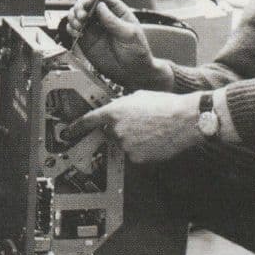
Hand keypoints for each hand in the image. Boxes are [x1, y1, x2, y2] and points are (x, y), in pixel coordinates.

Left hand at [64, 90, 203, 162]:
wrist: (185, 119)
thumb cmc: (166, 105)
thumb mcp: (139, 96)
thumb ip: (123, 104)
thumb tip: (118, 110)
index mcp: (115, 112)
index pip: (89, 120)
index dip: (77, 127)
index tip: (69, 132)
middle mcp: (117, 130)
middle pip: (112, 133)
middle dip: (122, 130)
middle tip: (141, 124)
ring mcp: (126, 145)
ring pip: (125, 144)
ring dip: (135, 139)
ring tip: (153, 130)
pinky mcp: (137, 158)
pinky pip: (135, 154)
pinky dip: (143, 150)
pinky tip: (156, 140)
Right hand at [65, 0, 171, 90]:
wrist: (133, 74)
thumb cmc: (137, 54)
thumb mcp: (129, 35)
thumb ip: (113, 21)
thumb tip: (100, 6)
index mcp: (117, 12)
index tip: (88, 2)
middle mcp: (103, 18)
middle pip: (86, 3)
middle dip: (80, 6)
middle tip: (82, 16)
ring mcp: (94, 29)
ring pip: (77, 15)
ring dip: (73, 16)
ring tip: (78, 24)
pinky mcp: (86, 41)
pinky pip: (73, 30)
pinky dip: (71, 28)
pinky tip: (76, 32)